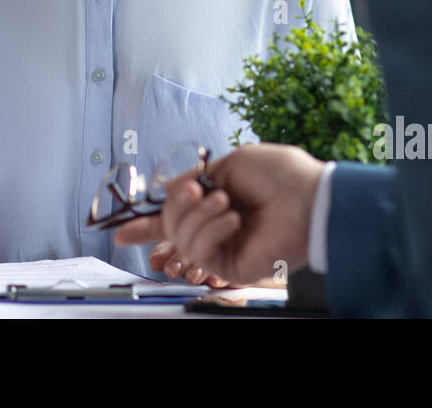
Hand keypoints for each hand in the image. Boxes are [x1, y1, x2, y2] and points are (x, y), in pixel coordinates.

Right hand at [114, 144, 324, 285]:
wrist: (310, 197)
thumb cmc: (279, 175)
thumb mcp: (230, 163)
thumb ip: (194, 177)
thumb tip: (167, 192)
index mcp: (216, 203)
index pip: (175, 220)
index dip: (145, 227)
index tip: (120, 233)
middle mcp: (217, 228)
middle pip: (171, 228)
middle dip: (177, 205)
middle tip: (196, 190)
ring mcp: (225, 249)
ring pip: (182, 240)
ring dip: (198, 215)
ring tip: (225, 202)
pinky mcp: (232, 267)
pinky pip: (201, 252)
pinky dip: (211, 230)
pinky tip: (233, 218)